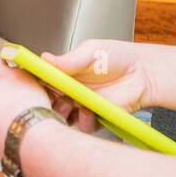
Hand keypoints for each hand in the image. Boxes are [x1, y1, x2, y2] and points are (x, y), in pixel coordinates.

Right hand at [40, 40, 156, 132]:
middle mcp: (69, 90)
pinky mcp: (93, 118)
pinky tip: (88, 109)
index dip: (34, 83)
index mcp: (65, 72)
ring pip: (61, 116)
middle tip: (49, 96)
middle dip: (45, 101)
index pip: (42, 79)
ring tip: (69, 103)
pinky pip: (81, 125)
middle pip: (47, 101)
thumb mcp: (91, 51)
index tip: (31, 83)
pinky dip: (82, 119)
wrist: (143, 73)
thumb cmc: (119, 57)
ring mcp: (80, 105)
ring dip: (62, 112)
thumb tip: (45, 59)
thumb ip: (68, 59)